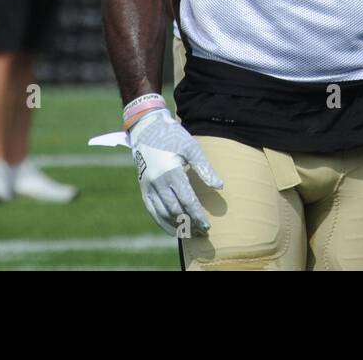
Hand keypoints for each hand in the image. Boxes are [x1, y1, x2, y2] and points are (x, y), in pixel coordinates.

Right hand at [128, 108, 222, 236]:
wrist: (147, 129)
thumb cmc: (173, 137)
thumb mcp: (191, 147)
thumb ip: (205, 168)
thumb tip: (219, 186)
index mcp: (171, 172)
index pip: (187, 200)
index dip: (197, 214)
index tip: (207, 225)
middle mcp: (157, 182)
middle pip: (175, 209)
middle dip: (189, 222)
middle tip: (202, 231)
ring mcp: (148, 186)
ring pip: (162, 212)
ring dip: (177, 225)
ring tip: (190, 232)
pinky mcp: (143, 188)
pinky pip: (152, 210)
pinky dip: (162, 222)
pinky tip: (173, 229)